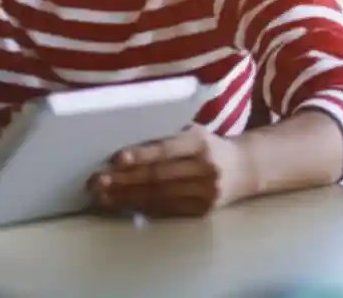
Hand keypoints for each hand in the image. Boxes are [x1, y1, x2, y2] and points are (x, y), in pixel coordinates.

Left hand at [88, 125, 257, 217]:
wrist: (245, 169)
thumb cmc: (206, 145)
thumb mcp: (192, 131)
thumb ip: (165, 133)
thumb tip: (121, 136)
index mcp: (200, 142)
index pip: (166, 150)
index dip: (141, 155)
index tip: (116, 159)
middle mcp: (205, 168)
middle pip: (158, 176)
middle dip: (124, 180)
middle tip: (96, 181)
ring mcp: (205, 192)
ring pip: (159, 196)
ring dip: (126, 197)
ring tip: (101, 196)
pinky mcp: (202, 211)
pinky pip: (166, 210)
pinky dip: (141, 207)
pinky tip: (121, 204)